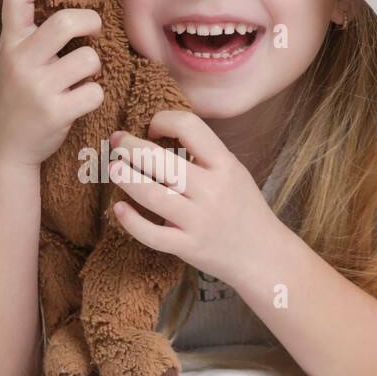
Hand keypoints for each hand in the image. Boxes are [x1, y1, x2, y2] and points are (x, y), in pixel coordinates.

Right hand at [0, 0, 104, 170]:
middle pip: (66, 22)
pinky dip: (94, 96)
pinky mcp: (56, 112)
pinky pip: (95, 92)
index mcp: (9, 43)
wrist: (5, 148)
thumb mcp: (12, 62)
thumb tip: (74, 7)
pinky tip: (78, 101)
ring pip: (89, 59)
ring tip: (80, 77)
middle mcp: (21, 61)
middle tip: (92, 32)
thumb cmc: (16, 98)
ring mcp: (38, 87)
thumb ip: (32, 37)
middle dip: (91, 22)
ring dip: (93, 67)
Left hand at [107, 110, 283, 283]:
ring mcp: (198, 221)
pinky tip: (118, 208)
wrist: (263, 255)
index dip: (162, 120)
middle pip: (162, 161)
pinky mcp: (188, 247)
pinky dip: (132, 221)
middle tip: (116, 142)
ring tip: (113, 168)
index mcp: (225, 165)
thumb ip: (204, 155)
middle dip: (131, 147)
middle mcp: (211, 191)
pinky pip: (153, 235)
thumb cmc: (244, 208)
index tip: (151, 129)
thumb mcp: (234, 172)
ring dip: (126, 178)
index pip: (189, 127)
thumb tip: (163, 132)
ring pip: (152, 195)